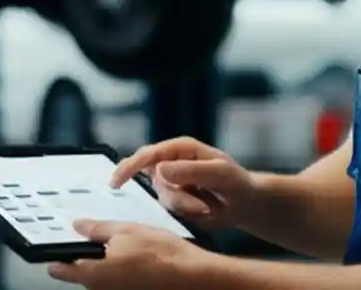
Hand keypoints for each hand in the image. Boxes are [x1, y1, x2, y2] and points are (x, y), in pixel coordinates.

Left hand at [48, 220, 212, 289]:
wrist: (192, 277)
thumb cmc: (160, 253)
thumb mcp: (126, 231)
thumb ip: (98, 230)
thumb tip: (78, 226)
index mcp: (93, 275)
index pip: (59, 270)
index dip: (56, 254)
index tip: (56, 243)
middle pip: (81, 274)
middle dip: (85, 256)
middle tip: (98, 235)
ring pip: (100, 278)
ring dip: (105, 262)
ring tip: (122, 243)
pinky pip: (116, 282)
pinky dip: (119, 270)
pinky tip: (136, 256)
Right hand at [110, 136, 255, 230]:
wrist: (244, 203)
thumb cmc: (236, 182)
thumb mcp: (219, 173)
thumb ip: (190, 170)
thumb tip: (159, 169)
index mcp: (181, 148)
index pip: (148, 154)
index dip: (129, 166)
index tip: (116, 182)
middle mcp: (172, 162)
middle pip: (153, 178)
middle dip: (176, 196)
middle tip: (201, 206)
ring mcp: (171, 181)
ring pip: (163, 197)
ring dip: (186, 206)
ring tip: (208, 206)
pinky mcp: (174, 198)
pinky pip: (169, 208)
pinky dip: (186, 212)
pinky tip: (204, 209)